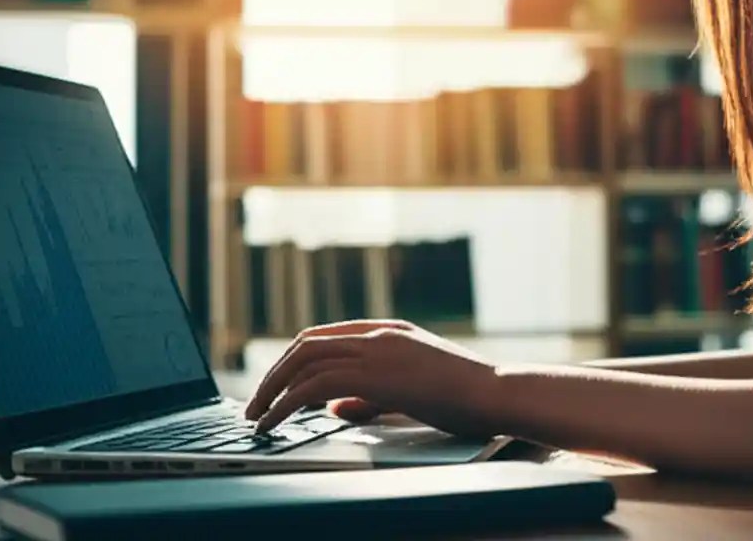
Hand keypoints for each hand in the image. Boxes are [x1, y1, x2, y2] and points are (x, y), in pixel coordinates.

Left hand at [243, 319, 501, 437]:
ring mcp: (376, 350)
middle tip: (257, 403)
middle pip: (305, 345)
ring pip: (303, 362)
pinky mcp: (374, 374)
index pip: (323, 337)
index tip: (275, 386)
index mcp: (388, 332)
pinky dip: (286, 403)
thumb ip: (372, 396)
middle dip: (274, 374)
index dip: (293, 361)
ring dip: (272, 390)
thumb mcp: (412, 391)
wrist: (496, 393)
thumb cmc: (466, 396)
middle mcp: (377, 334)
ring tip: (257, 416)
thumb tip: (334, 406)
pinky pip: (313, 385)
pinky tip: (277, 421)